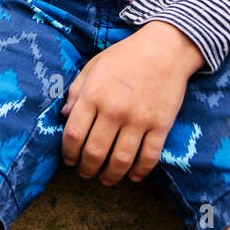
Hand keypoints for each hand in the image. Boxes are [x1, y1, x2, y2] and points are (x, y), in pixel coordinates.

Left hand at [59, 21, 203, 185]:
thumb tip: (64, 116)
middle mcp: (114, 111)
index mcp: (92, 96)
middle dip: (86, 168)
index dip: (68, 153)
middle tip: (85, 173)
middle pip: (94, 152)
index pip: (73, 135)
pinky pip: (149, 156)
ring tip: (105, 180)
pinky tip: (132, 176)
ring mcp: (139, 120)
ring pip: (120, 160)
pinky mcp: (161, 125)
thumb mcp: (92, 67)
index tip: (68, 160)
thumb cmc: (124, 56)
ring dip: (110, 175)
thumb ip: (76, 92)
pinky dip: (139, 171)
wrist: (165, 49)